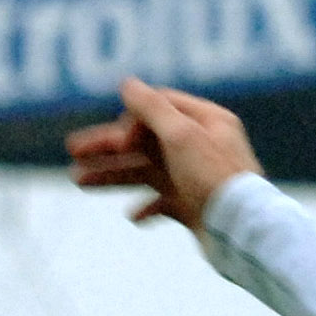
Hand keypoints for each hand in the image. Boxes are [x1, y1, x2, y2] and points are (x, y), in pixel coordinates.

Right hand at [66, 77, 260, 231]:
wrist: (242, 232)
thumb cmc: (215, 179)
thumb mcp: (182, 135)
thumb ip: (152, 108)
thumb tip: (128, 83)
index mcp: (209, 122)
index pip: (161, 107)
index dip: (134, 119)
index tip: (122, 140)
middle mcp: (204, 147)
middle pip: (147, 140)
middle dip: (109, 147)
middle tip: (72, 151)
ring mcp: (198, 178)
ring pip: (148, 171)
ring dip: (113, 174)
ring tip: (78, 180)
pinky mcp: (195, 207)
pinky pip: (164, 203)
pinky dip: (146, 207)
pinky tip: (134, 216)